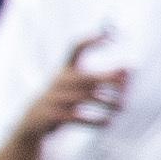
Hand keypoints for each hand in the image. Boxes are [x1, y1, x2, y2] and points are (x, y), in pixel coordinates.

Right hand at [15, 33, 129, 143]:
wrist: (31, 121)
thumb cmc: (61, 100)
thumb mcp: (74, 86)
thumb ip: (100, 79)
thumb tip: (129, 71)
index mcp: (64, 69)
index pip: (75, 48)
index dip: (90, 41)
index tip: (109, 37)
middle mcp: (58, 81)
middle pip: (86, 77)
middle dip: (107, 79)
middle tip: (125, 83)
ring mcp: (54, 98)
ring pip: (85, 98)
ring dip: (106, 103)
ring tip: (121, 107)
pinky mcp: (53, 115)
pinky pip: (77, 117)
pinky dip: (94, 120)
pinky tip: (108, 122)